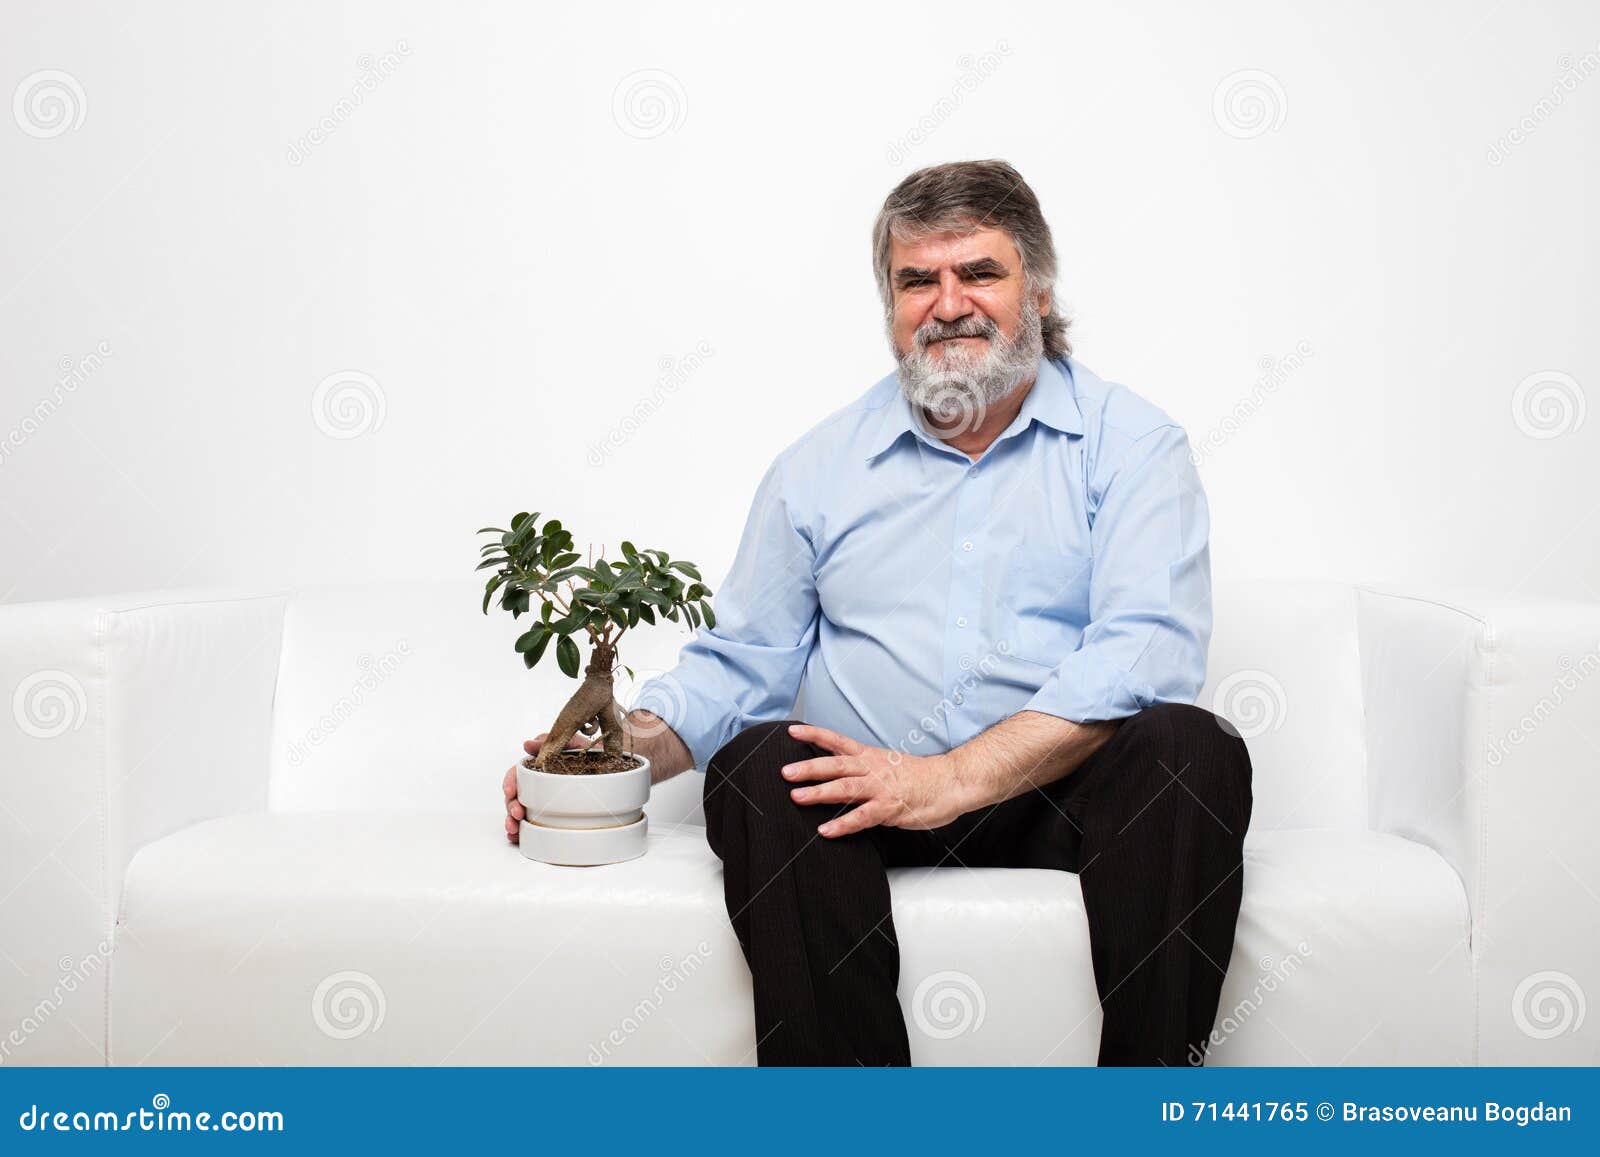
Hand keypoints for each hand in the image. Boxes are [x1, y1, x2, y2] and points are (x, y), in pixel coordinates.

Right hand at [502, 731, 593, 842]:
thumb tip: (527, 744)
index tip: (510, 791)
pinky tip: (518, 838)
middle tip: (517, 813)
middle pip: (514, 796)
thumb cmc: (590, 756)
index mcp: (537, 769)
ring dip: (511, 821)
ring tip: (514, 829)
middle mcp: (535, 786)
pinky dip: (520, 833)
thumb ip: (550, 742)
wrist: (613, 770)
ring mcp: (540, 803)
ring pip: (517, 813)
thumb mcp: (572, 744)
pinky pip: (529, 827)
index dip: (510, 782)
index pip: (516, 775)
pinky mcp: (547, 817)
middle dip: (511, 805)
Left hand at [780, 723, 971, 837]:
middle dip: (808, 768)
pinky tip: (825, 830)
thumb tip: (843, 774)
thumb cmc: (922, 777)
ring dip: (818, 793)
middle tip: (785, 772)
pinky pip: (861, 817)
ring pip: (844, 789)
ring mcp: (880, 788)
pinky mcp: (889, 808)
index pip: (837, 741)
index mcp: (871, 756)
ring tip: (796, 797)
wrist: (951, 783)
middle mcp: (873, 768)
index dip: (814, 735)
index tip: (792, 730)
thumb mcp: (890, 764)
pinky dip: (842, 824)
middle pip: (835, 765)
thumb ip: (866, 769)